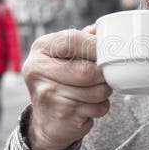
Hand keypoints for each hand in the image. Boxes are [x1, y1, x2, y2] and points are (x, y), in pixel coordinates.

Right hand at [22, 26, 110, 149]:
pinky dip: (100, 107)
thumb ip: (83, 39)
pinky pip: (97, 108)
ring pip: (96, 91)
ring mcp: (49, 94)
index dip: (96, 46)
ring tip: (96, 89)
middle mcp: (38, 70)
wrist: (46, 119)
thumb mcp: (64, 55)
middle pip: (87, 71)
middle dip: (104, 74)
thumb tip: (106, 30)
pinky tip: (89, 105)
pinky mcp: (62, 115)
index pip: (73, 40)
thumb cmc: (60, 80)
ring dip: (104, 91)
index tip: (110, 51)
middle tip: (106, 75)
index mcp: (41, 48)